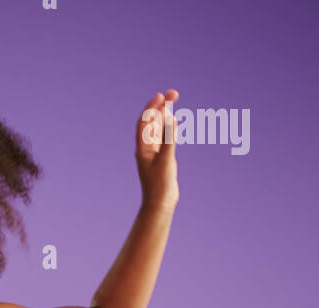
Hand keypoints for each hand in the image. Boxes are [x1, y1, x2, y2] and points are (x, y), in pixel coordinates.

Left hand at [136, 90, 179, 208]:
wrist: (160, 204)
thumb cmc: (160, 185)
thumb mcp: (166, 160)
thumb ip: (169, 139)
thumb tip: (172, 119)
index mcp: (143, 148)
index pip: (144, 123)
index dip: (151, 108)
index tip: (161, 96)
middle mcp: (147, 148)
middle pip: (152, 122)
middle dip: (161, 107)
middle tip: (174, 93)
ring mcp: (154, 153)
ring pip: (159, 128)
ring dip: (165, 114)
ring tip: (174, 100)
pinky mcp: (162, 158)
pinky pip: (165, 138)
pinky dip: (170, 127)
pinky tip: (176, 120)